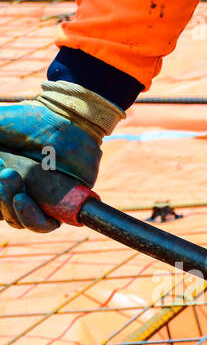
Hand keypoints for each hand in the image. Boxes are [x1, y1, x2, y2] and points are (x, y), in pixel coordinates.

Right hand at [0, 82, 121, 232]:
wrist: (63, 119)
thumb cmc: (24, 121)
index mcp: (2, 179)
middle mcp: (19, 192)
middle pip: (2, 213)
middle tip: (6, 172)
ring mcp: (40, 201)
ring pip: (18, 222)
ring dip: (8, 207)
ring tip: (13, 181)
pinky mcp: (63, 207)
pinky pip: (45, 225)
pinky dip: (31, 218)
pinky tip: (22, 200)